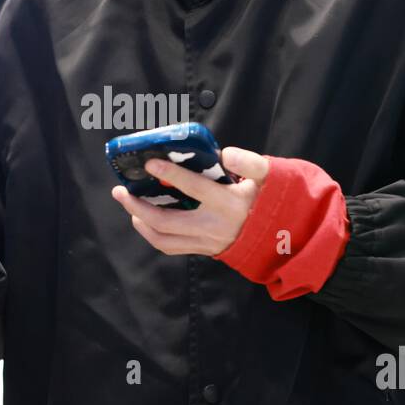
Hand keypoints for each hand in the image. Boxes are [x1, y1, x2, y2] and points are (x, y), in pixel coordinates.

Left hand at [111, 146, 269, 255]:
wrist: (283, 238)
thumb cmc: (270, 201)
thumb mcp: (269, 177)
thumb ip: (250, 162)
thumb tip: (225, 154)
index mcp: (228, 203)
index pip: (195, 188)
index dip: (171, 174)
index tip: (150, 161)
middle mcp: (213, 226)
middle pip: (166, 220)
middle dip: (137, 205)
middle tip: (120, 190)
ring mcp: (207, 242)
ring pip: (163, 238)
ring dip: (140, 221)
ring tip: (128, 204)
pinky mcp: (204, 250)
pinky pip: (170, 247)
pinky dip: (152, 234)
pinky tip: (144, 220)